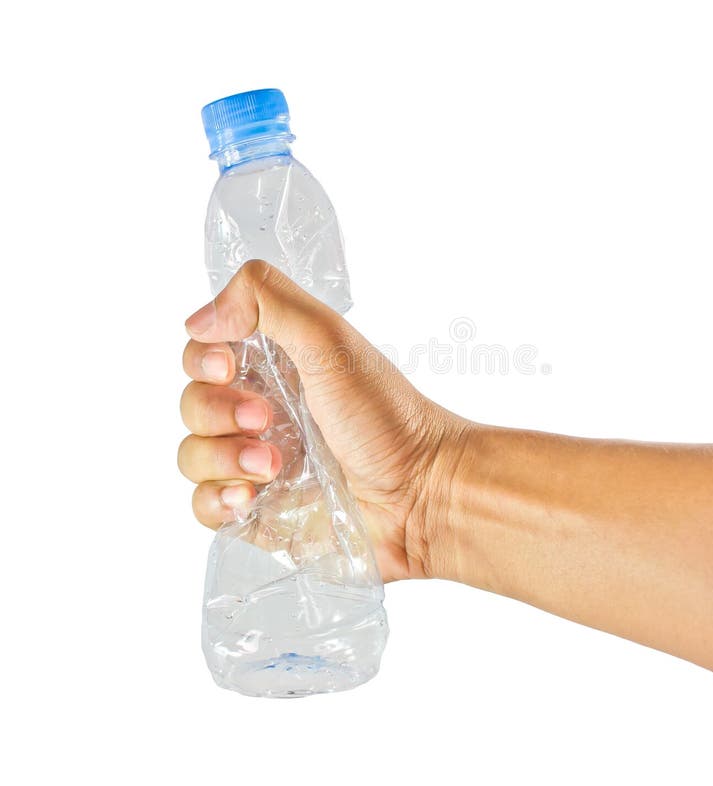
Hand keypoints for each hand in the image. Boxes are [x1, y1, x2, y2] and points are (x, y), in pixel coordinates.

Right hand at [179, 260, 467, 581]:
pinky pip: (204, 506)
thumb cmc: (385, 414)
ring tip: (275, 467)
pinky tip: (251, 498)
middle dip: (218, 411)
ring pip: (192, 456)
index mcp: (275, 367)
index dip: (203, 358)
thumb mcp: (329, 338)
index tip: (228, 366)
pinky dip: (218, 501)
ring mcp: (256, 464)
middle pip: (193, 404)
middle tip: (265, 420)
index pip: (204, 352)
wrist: (420, 493)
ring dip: (223, 458)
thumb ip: (266, 299)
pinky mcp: (258, 512)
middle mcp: (260, 411)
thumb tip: (199, 318)